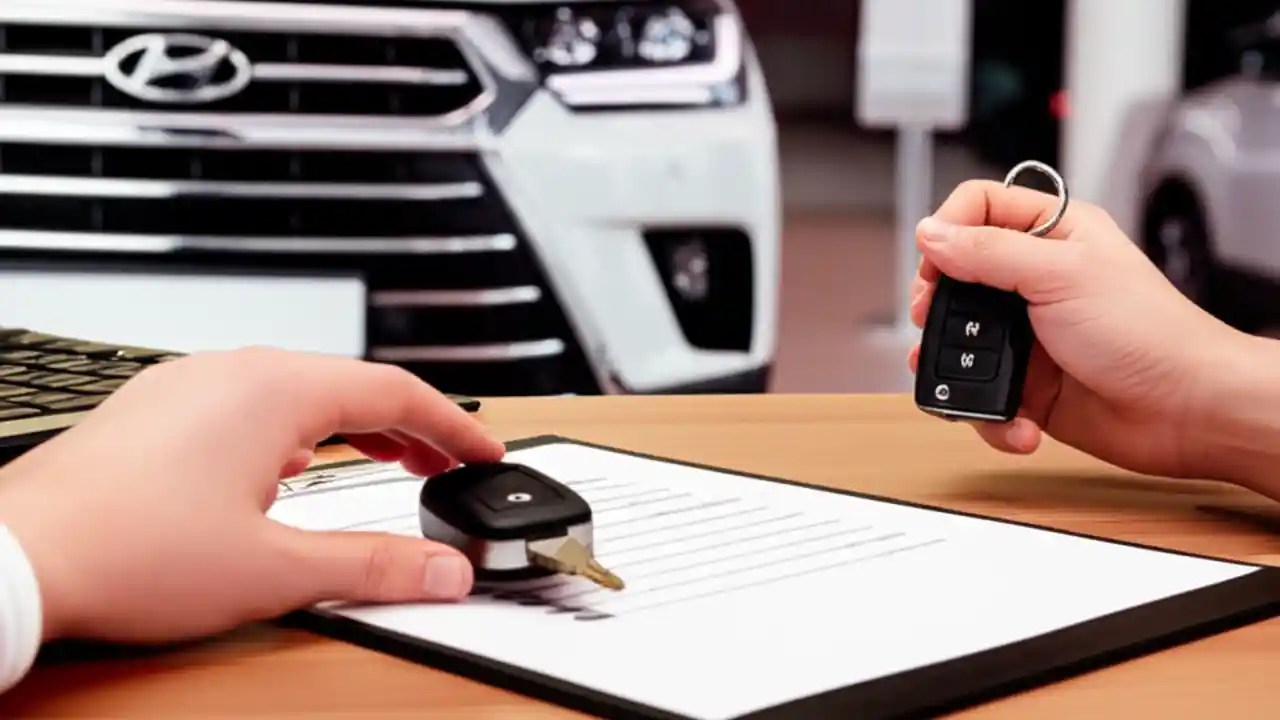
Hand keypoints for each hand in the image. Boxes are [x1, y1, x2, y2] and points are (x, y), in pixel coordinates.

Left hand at [0, 348, 505, 644]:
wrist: (15, 557)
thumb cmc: (126, 550)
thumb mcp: (275, 569)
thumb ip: (374, 565)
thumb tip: (441, 570)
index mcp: (277, 390)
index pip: (397, 394)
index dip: (454, 426)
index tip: (484, 452)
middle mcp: (235, 370)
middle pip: (352, 385)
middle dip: (410, 427)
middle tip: (447, 463)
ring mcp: (192, 384)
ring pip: (302, 390)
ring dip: (356, 427)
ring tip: (388, 461)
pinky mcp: (160, 408)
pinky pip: (255, 401)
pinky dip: (301, 429)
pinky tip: (296, 464)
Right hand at [907, 180, 1279, 487]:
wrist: (1185, 411)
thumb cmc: (1149, 333)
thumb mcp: (1060, 274)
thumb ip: (988, 251)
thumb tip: (931, 234)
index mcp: (1053, 234)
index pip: (978, 208)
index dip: (947, 231)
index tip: (935, 266)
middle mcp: (1036, 279)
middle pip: (956, 277)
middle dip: (938, 308)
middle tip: (933, 324)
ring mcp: (1029, 333)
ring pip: (961, 342)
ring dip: (957, 370)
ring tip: (962, 383)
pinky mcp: (1027, 383)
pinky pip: (982, 394)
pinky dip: (990, 411)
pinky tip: (1016, 417)